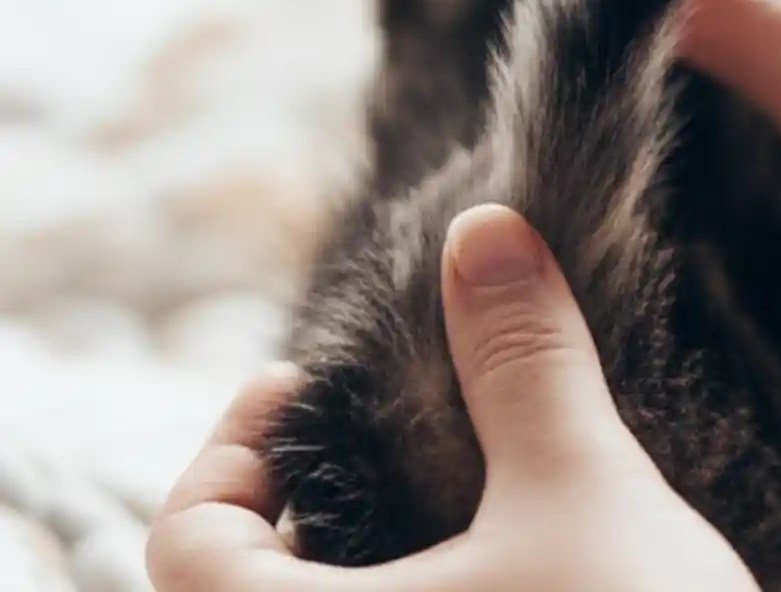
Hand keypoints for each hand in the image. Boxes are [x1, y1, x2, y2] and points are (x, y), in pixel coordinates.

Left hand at [147, 204, 759, 591]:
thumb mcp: (582, 493)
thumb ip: (524, 362)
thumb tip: (486, 235)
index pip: (186, 546)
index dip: (230, 445)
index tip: (300, 383)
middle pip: (245, 590)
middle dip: (305, 494)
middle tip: (379, 426)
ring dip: (366, 551)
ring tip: (448, 485)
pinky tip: (499, 560)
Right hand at [565, 0, 780, 588]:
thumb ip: (743, 17)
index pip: (708, 26)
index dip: (619, 33)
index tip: (521, 54)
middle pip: (684, 138)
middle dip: (608, 152)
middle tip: (512, 164)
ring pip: (688, 235)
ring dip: (629, 244)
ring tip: (536, 245)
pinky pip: (713, 325)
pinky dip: (666, 322)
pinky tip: (600, 321)